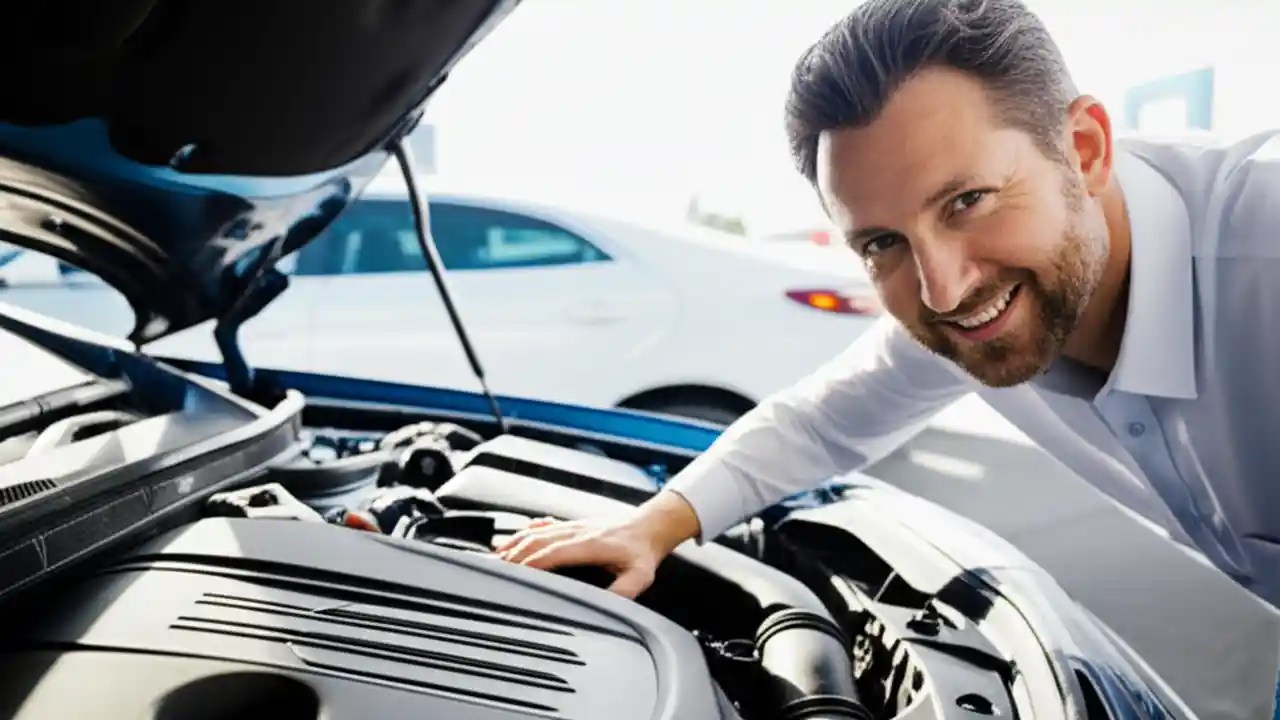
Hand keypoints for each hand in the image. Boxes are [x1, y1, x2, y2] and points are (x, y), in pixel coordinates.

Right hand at [494, 517, 662, 597]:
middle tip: (497, 570)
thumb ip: (622, 592)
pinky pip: (544, 526)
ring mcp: (575, 527)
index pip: (555, 551)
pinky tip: (515, 537)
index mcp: (591, 544)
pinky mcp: (574, 525)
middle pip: (539, 540)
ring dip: (516, 543)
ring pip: (538, 532)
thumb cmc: (643, 552)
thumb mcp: (640, 576)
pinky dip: (526, 532)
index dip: (534, 561)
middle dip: (517, 554)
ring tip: (498, 556)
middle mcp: (578, 532)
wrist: (650, 525)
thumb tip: (607, 607)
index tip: (516, 572)